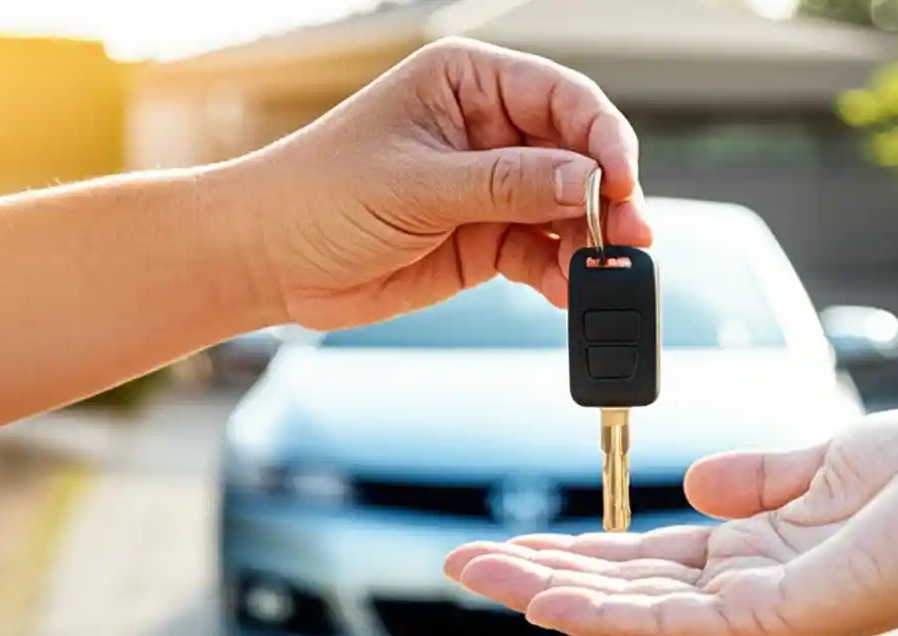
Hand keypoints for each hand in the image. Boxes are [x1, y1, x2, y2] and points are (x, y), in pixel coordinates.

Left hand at [211, 37, 650, 330]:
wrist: (268, 261)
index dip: (602, 137)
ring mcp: (491, 188)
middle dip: (606, 197)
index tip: (621, 181)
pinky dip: (560, 273)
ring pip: (567, 210)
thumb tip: (591, 183)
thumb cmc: (318, 195)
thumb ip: (509, 185)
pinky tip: (568, 290)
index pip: (561, 97)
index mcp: (468, 83)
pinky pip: (542, 252)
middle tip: (629, 237)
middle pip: (576, 156)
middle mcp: (488, 129)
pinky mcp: (486, 239)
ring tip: (602, 273)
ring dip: (589, 242)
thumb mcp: (417, 184)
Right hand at [444, 409, 897, 635]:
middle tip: (466, 564)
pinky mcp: (774, 619)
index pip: (645, 561)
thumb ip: (754, 477)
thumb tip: (696, 479)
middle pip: (623, 590)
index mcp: (755, 553)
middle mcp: (747, 590)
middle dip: (542, 577)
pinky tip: (550, 599)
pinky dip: (606, 613)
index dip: (578, 553)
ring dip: (552, 595)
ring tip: (482, 577)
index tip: (517, 542)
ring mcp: (758, 612)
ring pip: (632, 612)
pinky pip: (673, 622)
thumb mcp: (816, 462)